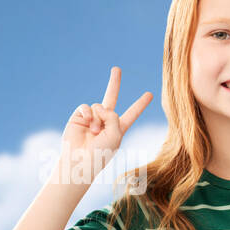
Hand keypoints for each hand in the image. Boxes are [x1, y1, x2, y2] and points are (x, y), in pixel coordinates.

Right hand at [56, 66, 152, 184]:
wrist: (80, 161)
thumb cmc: (101, 152)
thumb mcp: (115, 134)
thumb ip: (112, 116)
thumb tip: (99, 107)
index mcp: (118, 128)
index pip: (132, 114)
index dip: (140, 105)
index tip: (149, 94)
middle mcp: (105, 121)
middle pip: (111, 97)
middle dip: (114, 83)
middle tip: (116, 69)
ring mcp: (92, 118)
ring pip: (99, 105)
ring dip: (98, 119)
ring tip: (94, 132)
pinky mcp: (79, 117)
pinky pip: (86, 107)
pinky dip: (87, 113)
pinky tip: (87, 123)